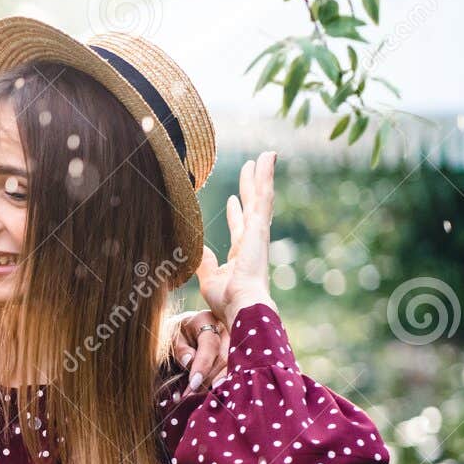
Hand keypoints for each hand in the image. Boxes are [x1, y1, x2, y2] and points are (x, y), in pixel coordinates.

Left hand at [168, 309, 228, 391]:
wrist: (180, 330)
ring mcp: (233, 341)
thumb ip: (178, 348)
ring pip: (231, 366)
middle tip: (192, 394)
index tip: (193, 383)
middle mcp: (224, 328)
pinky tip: (210, 394)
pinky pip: (232, 371)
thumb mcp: (168, 337)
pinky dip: (220, 384)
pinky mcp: (235, 354)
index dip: (203, 365)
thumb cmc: (172, 333)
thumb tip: (189, 361)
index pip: (210, 344)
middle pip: (225, 357)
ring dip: (215, 384)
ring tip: (197, 396)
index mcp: (205, 319)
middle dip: (209, 379)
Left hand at [195, 149, 278, 326]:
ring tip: (263, 157)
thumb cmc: (227, 299)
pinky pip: (264, 194)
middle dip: (249, 188)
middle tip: (249, 169)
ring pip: (261, 196)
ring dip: (261, 176)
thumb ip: (205, 263)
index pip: (238, 227)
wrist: (242, 305)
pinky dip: (266, 175)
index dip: (235, 213)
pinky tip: (266, 159)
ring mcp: (258, 232)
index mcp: (241, 253)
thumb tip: (196, 252)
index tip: (231, 200)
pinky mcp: (260, 226)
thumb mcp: (209, 278)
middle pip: (251, 207)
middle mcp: (252, 240)